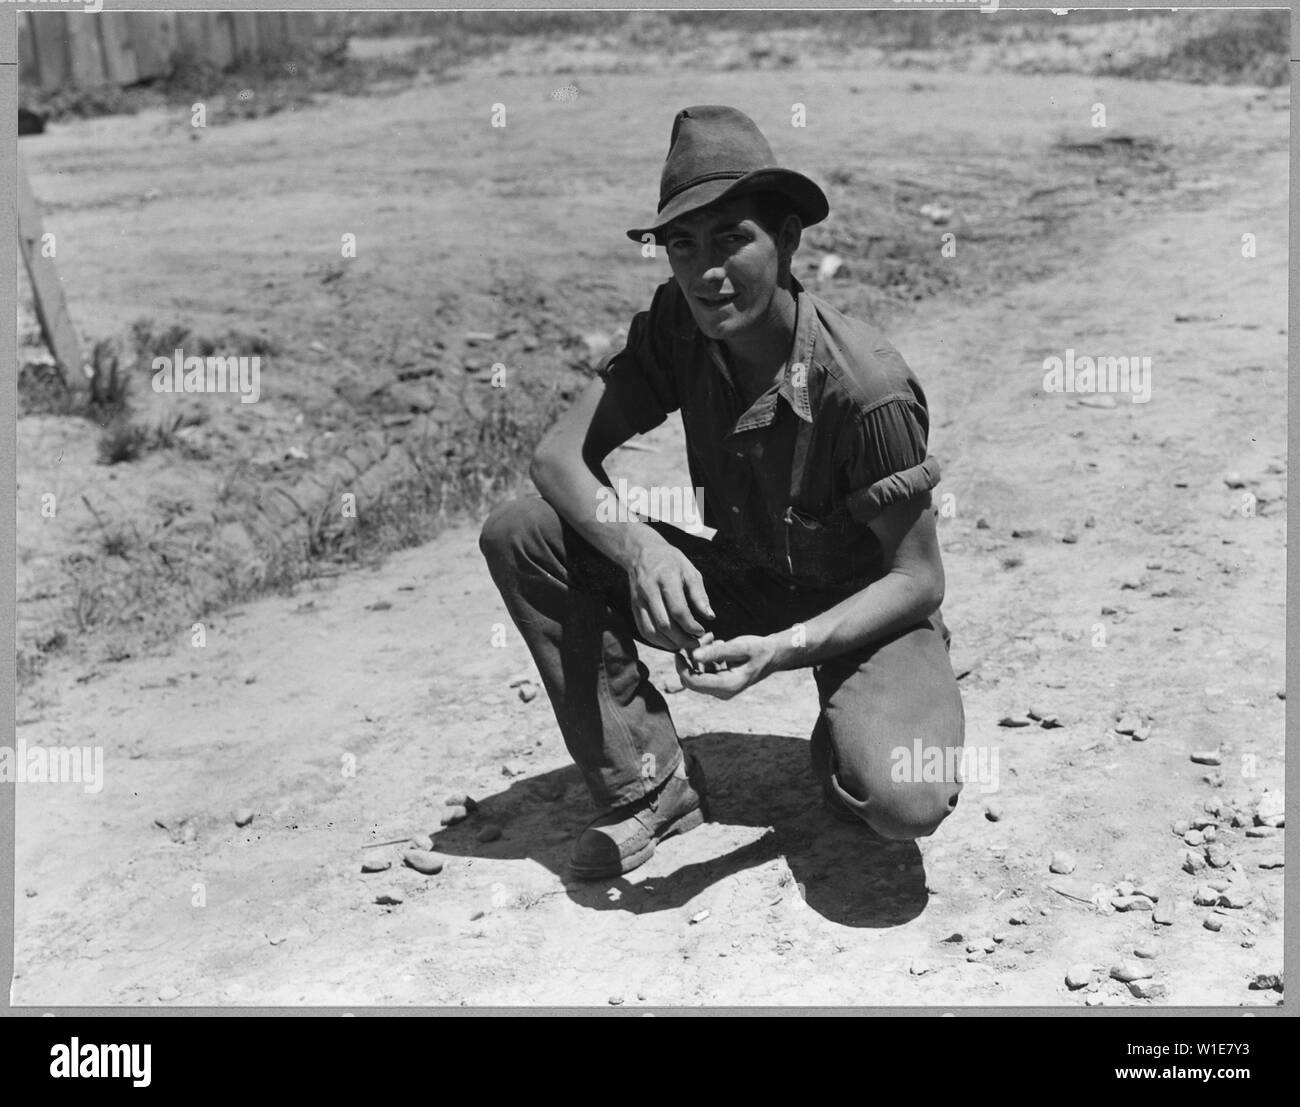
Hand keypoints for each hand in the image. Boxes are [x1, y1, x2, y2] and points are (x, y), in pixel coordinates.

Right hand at [626, 532, 714, 651]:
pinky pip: (643, 630)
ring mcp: (639, 600)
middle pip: (664, 624)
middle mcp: (649, 591)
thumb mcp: (689, 571)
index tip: (701, 631)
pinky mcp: (634, 607)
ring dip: (669, 643)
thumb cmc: (670, 561)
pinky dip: (657, 641)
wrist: (641, 552)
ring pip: (651, 630)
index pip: (678, 610)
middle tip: (695, 643)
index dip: (691, 625)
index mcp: (666, 578)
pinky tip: (669, 642)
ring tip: (683, 645)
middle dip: (682, 639)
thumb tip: (710, 617)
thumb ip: (699, 595)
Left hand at [676, 635, 776, 699]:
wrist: (773, 655)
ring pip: (698, 672)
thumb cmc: (759, 650)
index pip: (692, 682)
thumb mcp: (739, 647)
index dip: (681, 667)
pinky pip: (705, 670)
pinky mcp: (720, 682)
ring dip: (700, 654)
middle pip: (692, 678)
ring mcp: (721, 688)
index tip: (678, 650)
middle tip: (704, 638)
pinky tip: (718, 644)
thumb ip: (717, 651)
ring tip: (713, 637)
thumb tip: (693, 654)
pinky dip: (707, 656)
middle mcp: (722, 692)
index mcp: (726, 686)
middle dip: (692, 657)